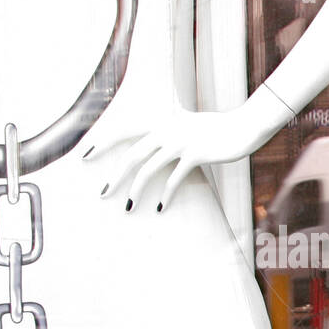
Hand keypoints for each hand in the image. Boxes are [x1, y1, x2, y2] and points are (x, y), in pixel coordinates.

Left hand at [90, 108, 254, 211]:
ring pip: (148, 169)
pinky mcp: (194, 154)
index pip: (124, 130)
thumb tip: (154, 144)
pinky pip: (173, 178)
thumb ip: (169, 129)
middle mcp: (166, 129)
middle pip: (131, 155)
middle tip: (103, 193)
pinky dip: (165, 195)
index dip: (103, 142)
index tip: (86, 154)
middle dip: (114, 176)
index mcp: (161, 120)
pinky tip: (159, 207)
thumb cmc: (216, 128)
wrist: (243, 127)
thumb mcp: (187, 124)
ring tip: (128, 207)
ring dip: (135, 191)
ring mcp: (180, 141)